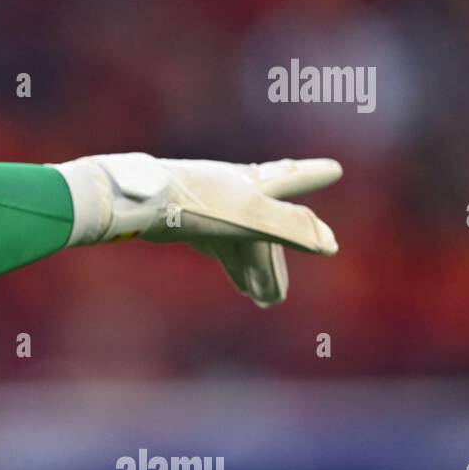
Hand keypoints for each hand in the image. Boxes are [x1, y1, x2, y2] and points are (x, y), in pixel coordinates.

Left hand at [54, 152, 341, 306]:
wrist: (135, 201)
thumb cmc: (194, 205)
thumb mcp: (250, 217)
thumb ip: (291, 228)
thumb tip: (330, 245)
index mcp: (252, 184)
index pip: (290, 176)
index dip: (311, 175)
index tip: (334, 168)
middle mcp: (233, 191)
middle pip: (268, 228)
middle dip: (277, 261)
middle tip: (281, 293)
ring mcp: (208, 207)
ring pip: (243, 242)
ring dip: (257, 272)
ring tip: (266, 300)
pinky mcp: (184, 222)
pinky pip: (219, 247)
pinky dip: (234, 267)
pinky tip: (241, 286)